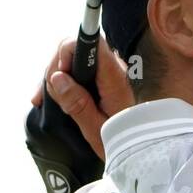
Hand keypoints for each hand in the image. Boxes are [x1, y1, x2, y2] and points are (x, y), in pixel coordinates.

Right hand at [31, 35, 134, 161]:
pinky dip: (63, 82)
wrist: (143, 149)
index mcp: (115, 79)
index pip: (91, 44)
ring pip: (73, 59)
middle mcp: (113, 69)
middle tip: (53, 96)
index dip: (69, 52)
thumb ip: (77, 103)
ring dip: (57, 76)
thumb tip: (57, 77)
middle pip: (76, 49)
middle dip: (57, 68)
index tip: (60, 75)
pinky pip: (78, 71)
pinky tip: (49, 98)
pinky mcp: (103, 79)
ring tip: (49, 101)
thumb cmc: (122, 141)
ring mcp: (108, 73)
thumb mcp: (95, 128)